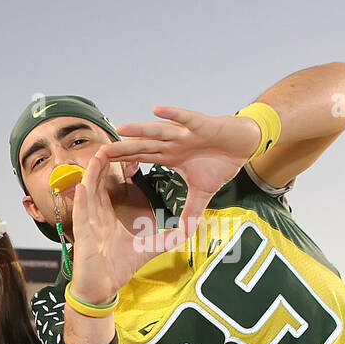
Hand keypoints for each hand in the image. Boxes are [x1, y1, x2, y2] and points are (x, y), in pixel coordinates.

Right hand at [70, 150, 175, 301]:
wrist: (102, 289)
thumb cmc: (117, 269)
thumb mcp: (148, 249)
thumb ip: (167, 238)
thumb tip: (188, 230)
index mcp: (108, 216)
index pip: (111, 187)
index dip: (117, 169)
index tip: (126, 152)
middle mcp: (95, 216)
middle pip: (99, 182)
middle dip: (104, 162)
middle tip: (111, 141)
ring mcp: (88, 223)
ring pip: (88, 192)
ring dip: (92, 173)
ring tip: (99, 154)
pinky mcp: (82, 234)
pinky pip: (81, 213)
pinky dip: (82, 198)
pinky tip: (84, 184)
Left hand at [98, 106, 258, 245]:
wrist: (245, 143)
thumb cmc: (222, 162)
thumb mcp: (203, 192)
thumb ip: (191, 210)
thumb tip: (186, 233)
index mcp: (170, 156)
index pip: (140, 159)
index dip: (122, 163)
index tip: (102, 168)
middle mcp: (173, 143)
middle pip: (143, 146)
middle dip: (122, 149)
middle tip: (98, 152)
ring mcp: (186, 133)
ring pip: (159, 132)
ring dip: (140, 130)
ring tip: (121, 129)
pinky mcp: (203, 125)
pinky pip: (186, 119)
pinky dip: (173, 115)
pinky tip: (157, 111)